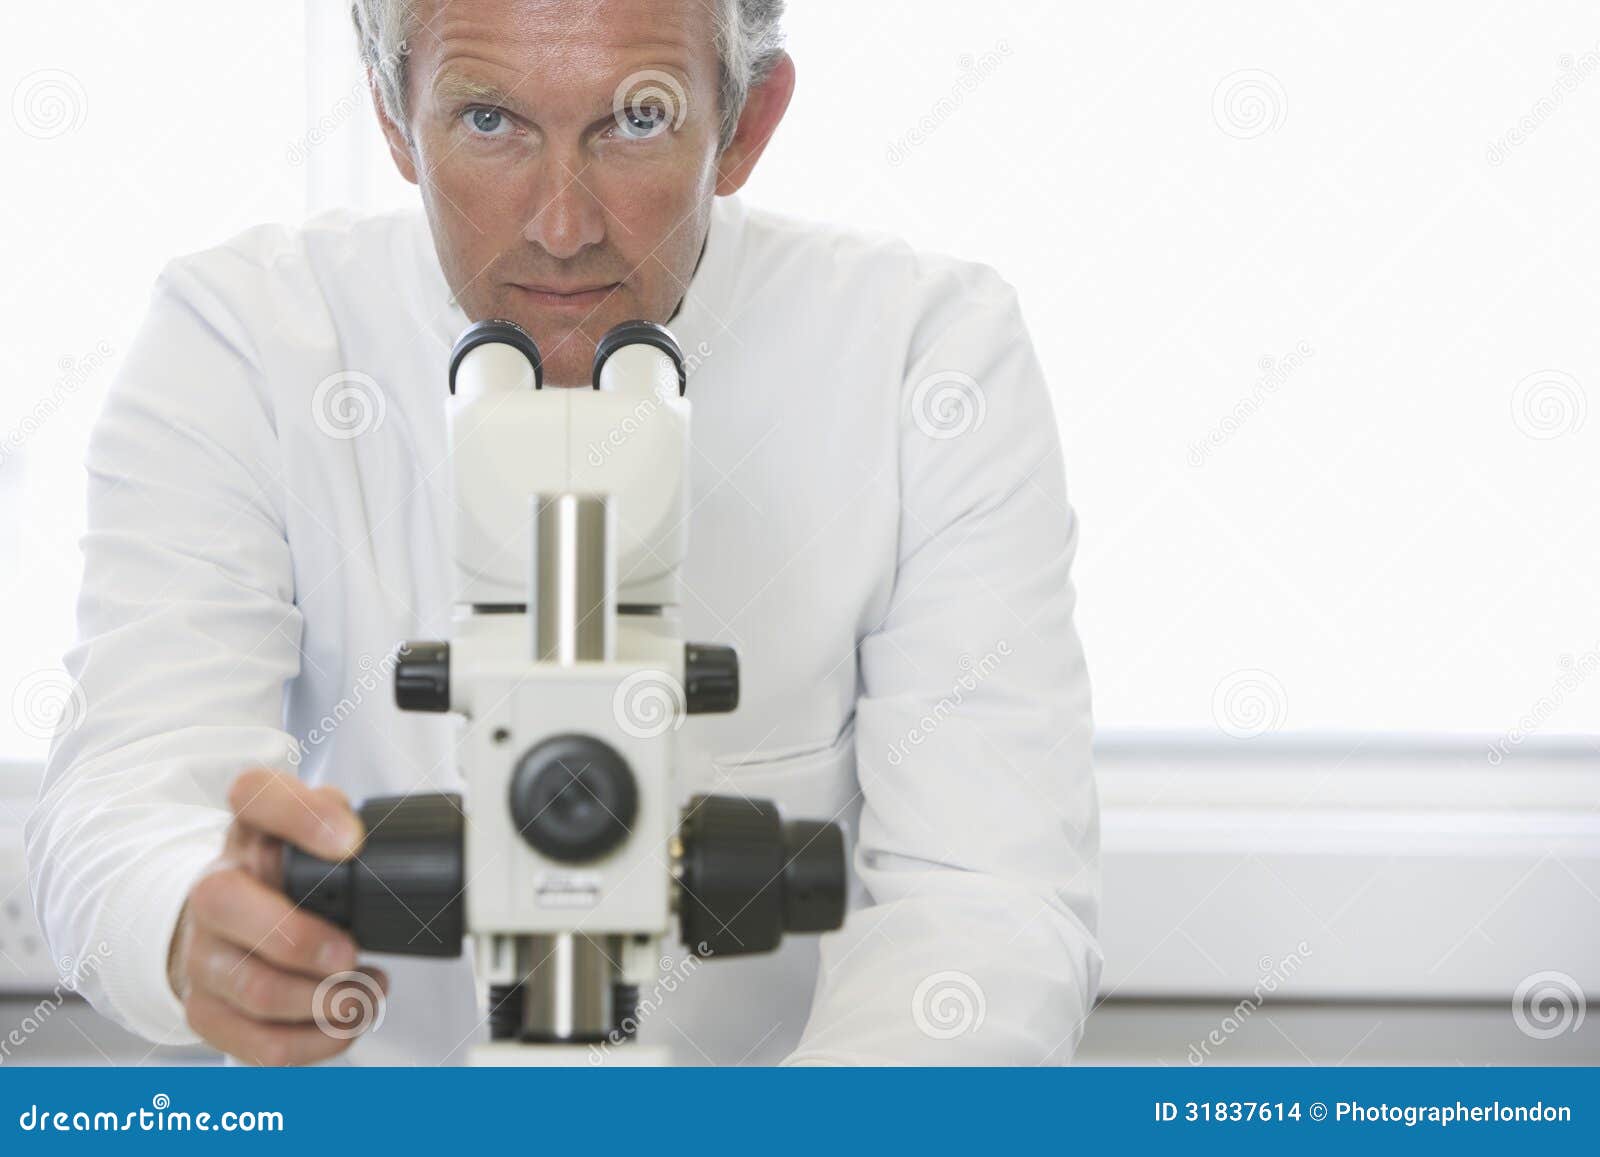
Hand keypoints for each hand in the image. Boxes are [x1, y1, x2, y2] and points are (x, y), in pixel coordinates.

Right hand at [169, 768, 386, 1064]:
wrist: (222, 928)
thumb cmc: (283, 879)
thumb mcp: (309, 835)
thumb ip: (339, 820)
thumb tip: (367, 839)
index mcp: (249, 833)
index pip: (254, 795)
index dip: (300, 815)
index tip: (350, 844)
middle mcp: (214, 888)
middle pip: (227, 904)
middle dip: (303, 940)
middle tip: (351, 953)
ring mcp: (203, 953)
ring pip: (253, 987)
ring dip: (324, 1001)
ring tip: (364, 994)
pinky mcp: (207, 1010)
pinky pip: (260, 1042)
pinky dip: (316, 1041)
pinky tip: (344, 1022)